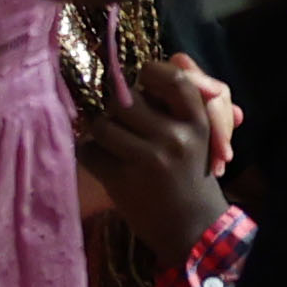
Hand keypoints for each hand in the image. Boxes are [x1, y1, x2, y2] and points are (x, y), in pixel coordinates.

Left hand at [77, 51, 226, 261]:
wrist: (193, 229)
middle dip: (117, 109)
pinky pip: (88, 150)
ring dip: (101, 132)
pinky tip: (105, 163)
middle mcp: (176, 137)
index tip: (142, 82)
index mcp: (198, 123)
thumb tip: (177, 58)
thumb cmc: (191, 177)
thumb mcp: (198, 137)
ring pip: (102, 124)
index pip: (172, 77)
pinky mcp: (123, 179)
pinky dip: (91, 154)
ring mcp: (149, 159)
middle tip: (123, 123)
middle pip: (125, 99)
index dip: (149, 73)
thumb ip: (182, 102)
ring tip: (112, 145)